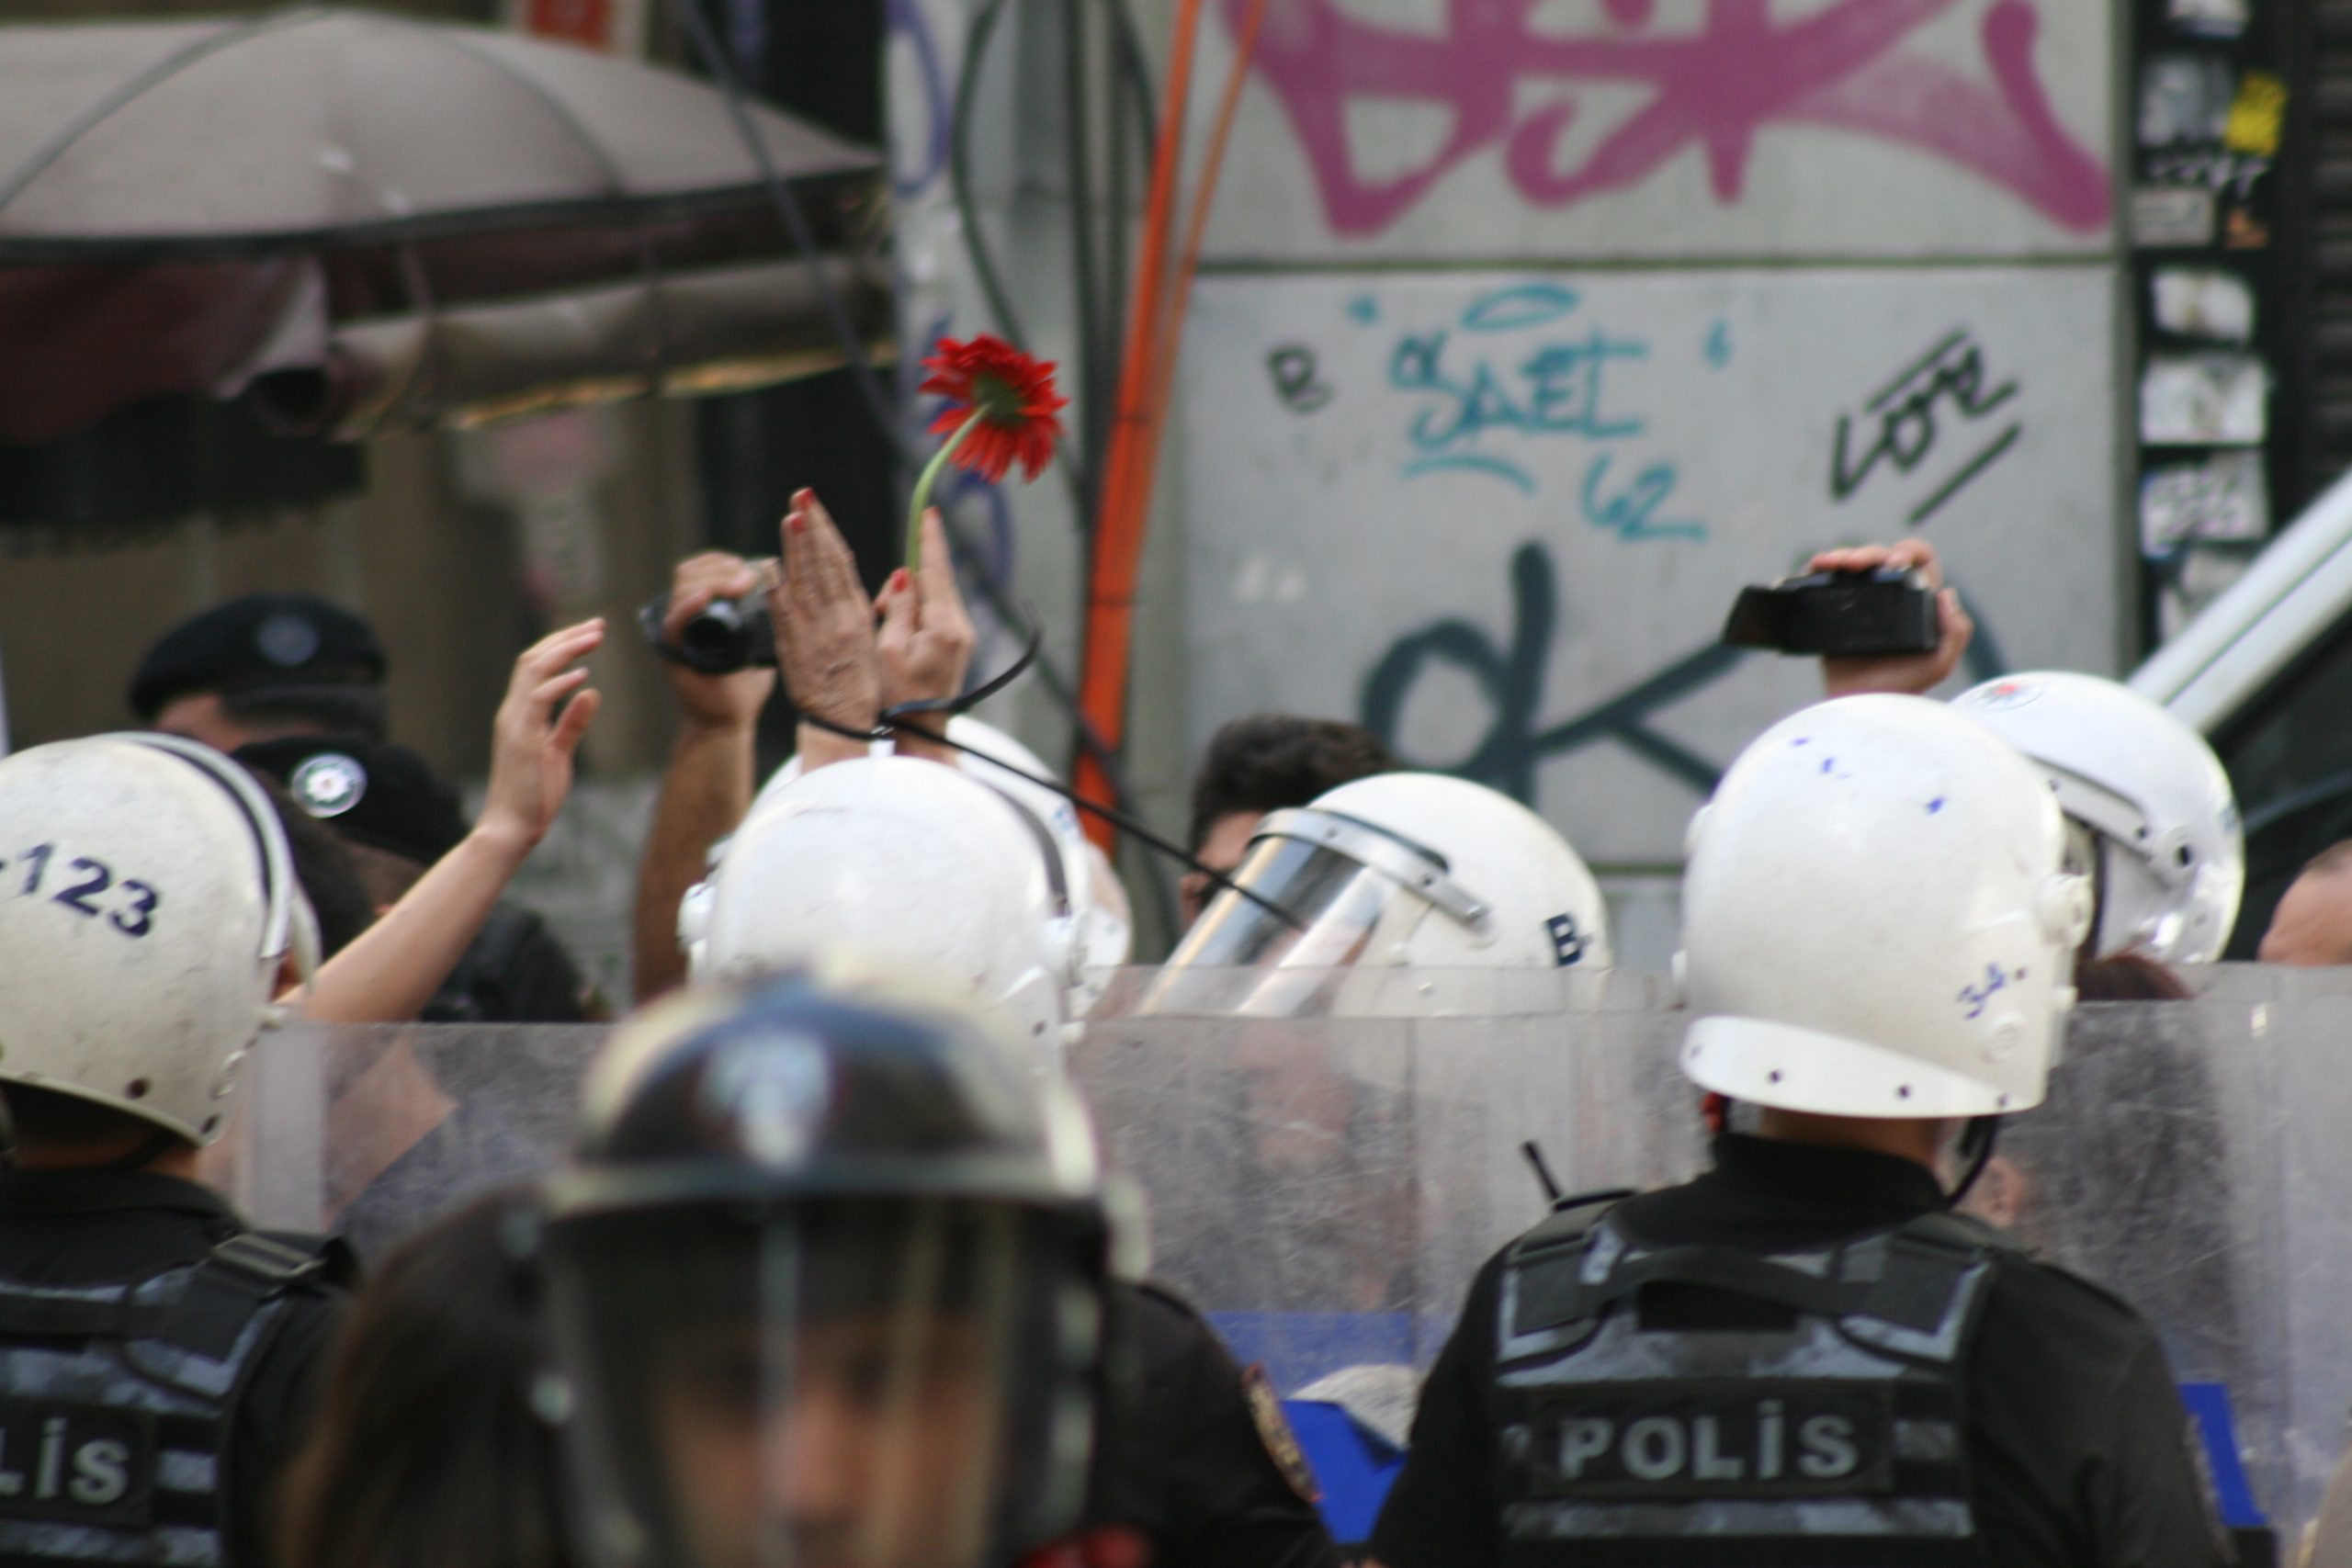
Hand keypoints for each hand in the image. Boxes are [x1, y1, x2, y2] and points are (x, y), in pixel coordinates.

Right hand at [477, 618, 603, 853]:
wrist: (510, 828)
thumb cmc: (533, 795)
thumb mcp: (559, 753)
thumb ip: (572, 723)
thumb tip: (590, 693)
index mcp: (520, 713)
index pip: (536, 666)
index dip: (562, 645)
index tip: (591, 632)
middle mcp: (513, 712)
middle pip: (533, 659)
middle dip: (566, 637)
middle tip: (598, 624)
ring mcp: (514, 723)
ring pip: (533, 671)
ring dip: (565, 650)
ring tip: (594, 638)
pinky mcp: (522, 739)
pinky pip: (538, 700)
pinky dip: (559, 683)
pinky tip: (582, 675)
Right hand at [660, 551, 775, 729]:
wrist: (728, 722)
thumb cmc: (743, 687)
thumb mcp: (758, 643)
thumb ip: (764, 620)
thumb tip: (787, 592)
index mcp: (698, 611)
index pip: (699, 569)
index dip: (720, 561)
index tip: (748, 566)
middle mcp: (681, 617)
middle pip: (689, 573)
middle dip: (720, 568)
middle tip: (749, 577)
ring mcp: (675, 633)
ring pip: (683, 589)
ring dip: (713, 581)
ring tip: (740, 586)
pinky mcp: (672, 651)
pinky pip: (674, 622)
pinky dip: (688, 607)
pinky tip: (705, 598)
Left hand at [770, 489, 877, 731]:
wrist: (843, 722)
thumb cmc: (859, 683)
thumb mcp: (870, 639)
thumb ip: (862, 604)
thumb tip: (866, 571)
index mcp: (856, 614)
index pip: (840, 563)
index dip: (827, 532)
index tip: (815, 506)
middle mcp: (837, 618)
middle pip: (823, 565)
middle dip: (812, 528)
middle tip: (801, 497)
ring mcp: (814, 633)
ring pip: (805, 583)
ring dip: (797, 550)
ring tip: (790, 518)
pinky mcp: (793, 650)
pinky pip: (783, 615)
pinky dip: (776, 590)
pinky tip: (769, 567)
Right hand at [876, 507, 976, 734]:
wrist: (924, 733)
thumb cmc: (899, 697)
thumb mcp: (888, 649)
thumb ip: (898, 607)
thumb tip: (905, 576)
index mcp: (943, 626)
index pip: (936, 571)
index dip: (930, 540)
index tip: (930, 513)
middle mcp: (959, 626)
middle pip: (935, 581)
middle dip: (909, 580)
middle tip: (883, 603)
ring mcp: (962, 635)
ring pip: (934, 597)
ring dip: (908, 601)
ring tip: (884, 625)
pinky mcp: (957, 643)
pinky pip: (935, 613)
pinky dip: (916, 613)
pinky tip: (898, 632)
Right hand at [1811, 538, 1973, 698]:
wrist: (1859, 707)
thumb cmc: (1901, 689)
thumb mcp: (1939, 664)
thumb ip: (1956, 632)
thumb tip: (1947, 593)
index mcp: (1917, 603)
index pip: (1920, 563)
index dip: (1910, 552)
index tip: (1895, 563)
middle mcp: (1890, 599)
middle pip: (1882, 557)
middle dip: (1869, 552)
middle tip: (1858, 564)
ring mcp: (1860, 604)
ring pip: (1854, 564)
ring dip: (1844, 554)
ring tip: (1833, 563)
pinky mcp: (1834, 612)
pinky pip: (1827, 581)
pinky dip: (1822, 567)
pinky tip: (1819, 565)